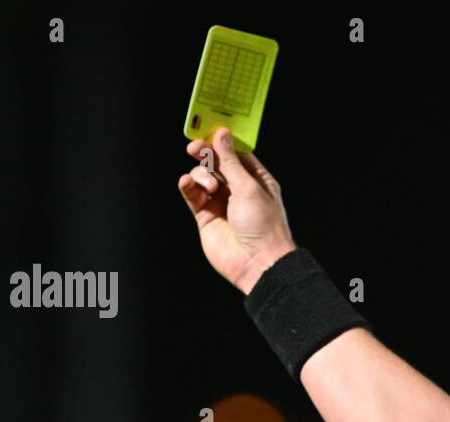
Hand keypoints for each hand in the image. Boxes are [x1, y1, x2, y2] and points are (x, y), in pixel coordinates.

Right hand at [177, 126, 296, 294]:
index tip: (208, 131)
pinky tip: (187, 183)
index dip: (222, 142)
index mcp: (256, 180)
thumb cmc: (263, 225)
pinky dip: (187, 186)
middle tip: (194, 148)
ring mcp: (221, 203)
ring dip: (201, 175)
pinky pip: (192, 195)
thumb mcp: (248, 187)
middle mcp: (238, 190)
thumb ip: (230, 161)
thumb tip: (221, 134)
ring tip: (210, 187)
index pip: (236, 153)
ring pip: (202, 177)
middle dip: (205, 154)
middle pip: (216, 163)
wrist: (257, 263)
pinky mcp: (206, 217)